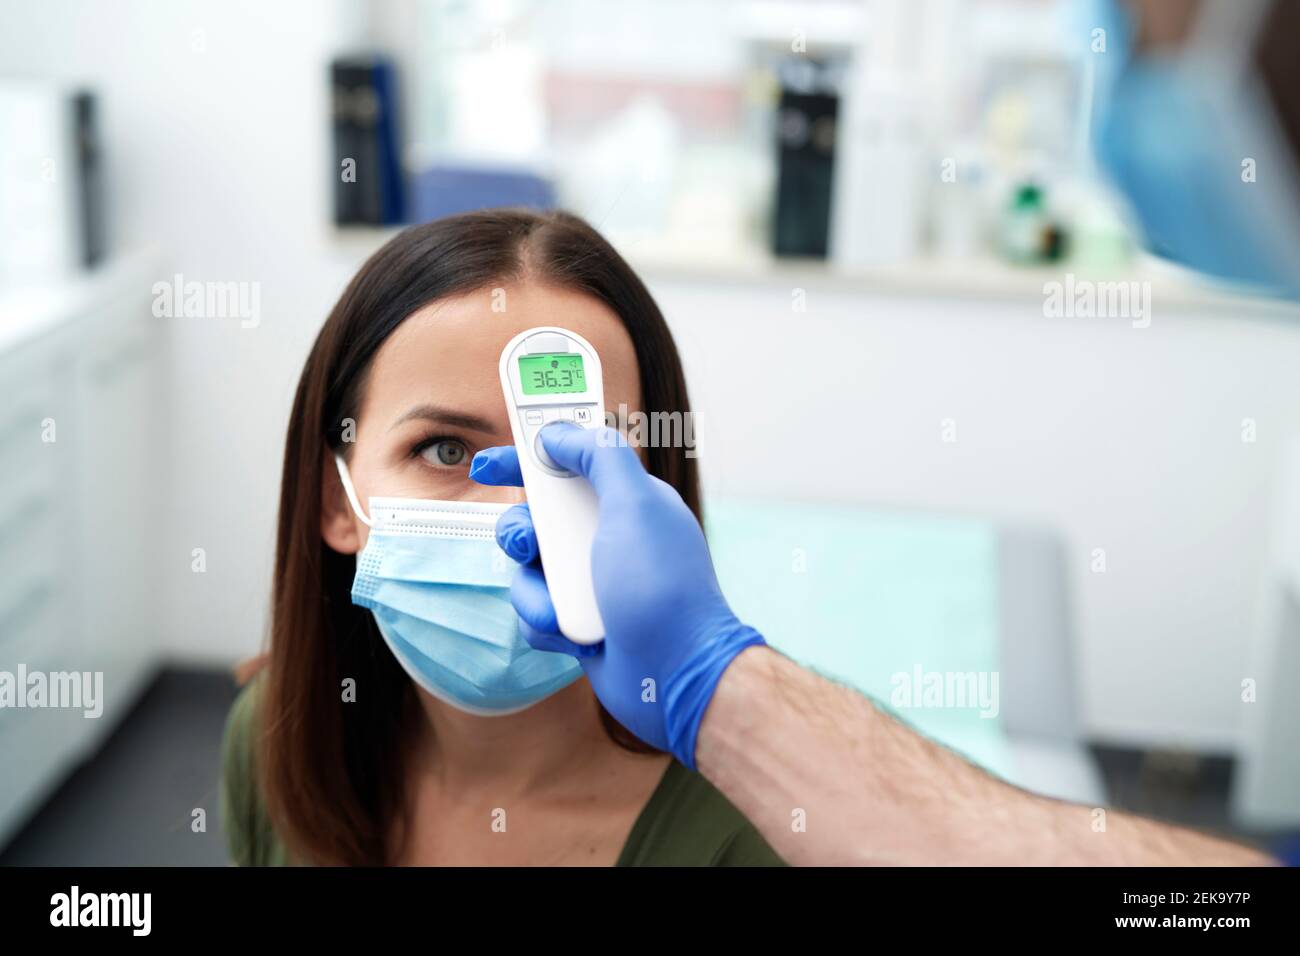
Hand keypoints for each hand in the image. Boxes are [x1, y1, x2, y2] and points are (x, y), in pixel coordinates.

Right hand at [470, 423, 764, 768]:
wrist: (675, 672)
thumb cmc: (660, 587)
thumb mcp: (636, 504)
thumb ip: (599, 456)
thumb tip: (560, 433)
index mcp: (624, 502)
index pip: (566, 466)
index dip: (524, 460)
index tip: (486, 465)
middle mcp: (605, 538)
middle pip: (535, 518)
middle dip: (522, 533)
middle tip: (530, 546)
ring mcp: (591, 581)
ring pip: (528, 569)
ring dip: (536, 589)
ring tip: (561, 608)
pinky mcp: (578, 621)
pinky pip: (535, 610)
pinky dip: (545, 621)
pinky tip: (571, 635)